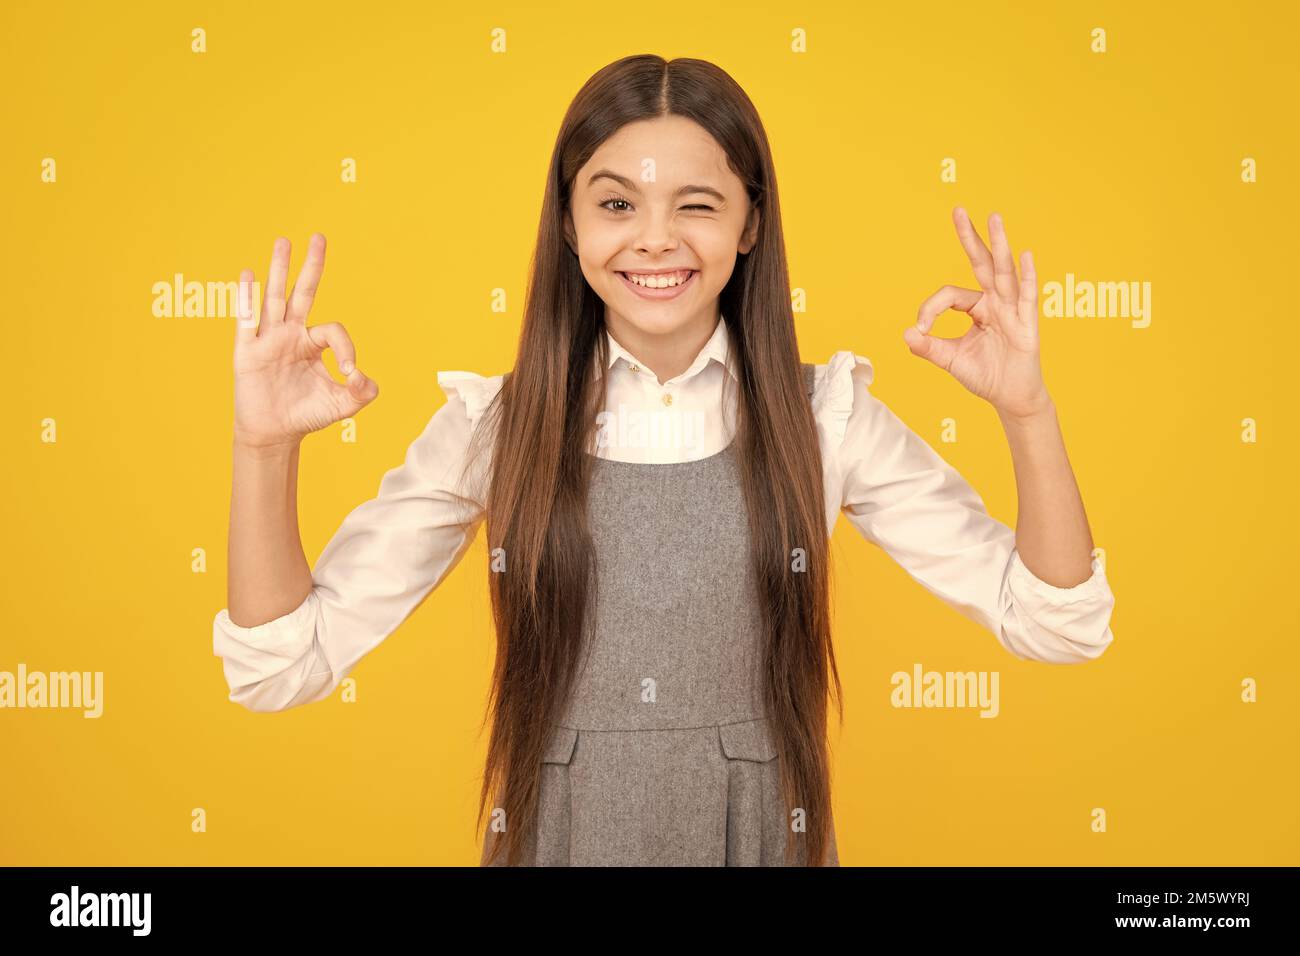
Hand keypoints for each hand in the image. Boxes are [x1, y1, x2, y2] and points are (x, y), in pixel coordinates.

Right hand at [231, 234, 378, 449]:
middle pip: (303, 293)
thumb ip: (361, 392)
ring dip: (279, 270)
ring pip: (274, 299)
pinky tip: (247, 275)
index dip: (347, 348)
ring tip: (284, 242)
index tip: (351, 372)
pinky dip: (246, 298)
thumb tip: (364, 377)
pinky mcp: (247, 351)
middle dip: (311, 267)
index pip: (333, 331)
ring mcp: (268, 340)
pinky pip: (246, 320)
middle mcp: (291, 335)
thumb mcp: (342, 406)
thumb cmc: (307, 416)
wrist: (275, 434)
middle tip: (320, 237)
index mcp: (313, 344)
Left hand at [903, 207, 1052, 419]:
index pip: (950, 295)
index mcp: (977, 307)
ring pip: (1003, 272)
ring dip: (998, 245)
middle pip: (981, 264)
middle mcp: (996, 302)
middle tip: (958, 210)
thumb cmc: (985, 375)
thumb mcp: (950, 360)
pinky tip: (1025, 255)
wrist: (1011, 398)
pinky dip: (1027, 276)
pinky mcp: (1027, 324)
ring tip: (994, 218)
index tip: (920, 330)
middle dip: (969, 238)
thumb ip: (929, 348)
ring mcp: (1013, 310)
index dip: (930, 309)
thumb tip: (907, 333)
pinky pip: (1027, 296)